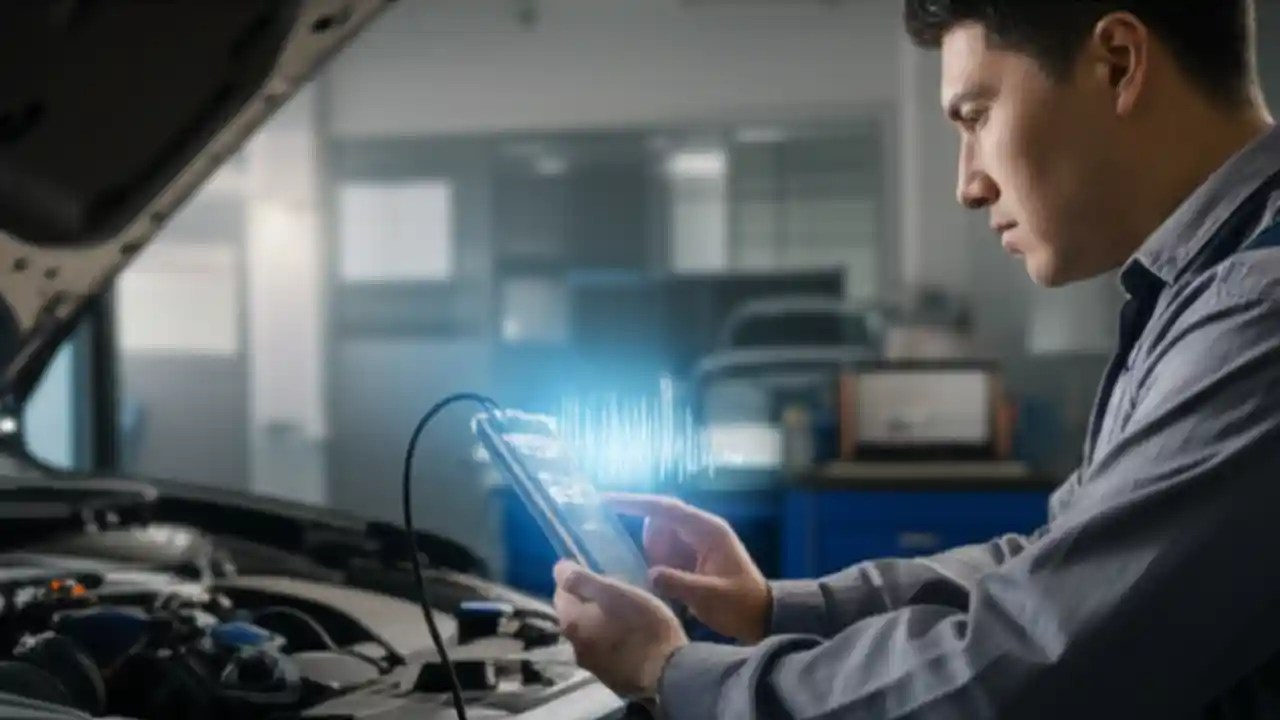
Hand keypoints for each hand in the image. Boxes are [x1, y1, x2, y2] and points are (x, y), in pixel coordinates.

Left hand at [553, 561, 687, 698]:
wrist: (665, 675)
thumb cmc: (641, 626)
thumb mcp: (613, 593)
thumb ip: (582, 580)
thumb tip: (557, 568)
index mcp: (571, 622)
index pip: (561, 592)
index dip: (577, 580)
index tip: (598, 573)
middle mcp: (574, 646)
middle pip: (575, 615)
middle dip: (588, 601)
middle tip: (614, 590)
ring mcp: (592, 665)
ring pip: (589, 634)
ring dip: (600, 622)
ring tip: (624, 611)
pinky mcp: (610, 677)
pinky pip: (604, 651)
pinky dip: (611, 639)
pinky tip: (630, 636)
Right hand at [607, 493, 770, 643]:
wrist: (761, 617)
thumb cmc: (740, 604)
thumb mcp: (710, 596)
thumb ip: (679, 583)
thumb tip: (650, 573)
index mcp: (708, 530)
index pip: (665, 508)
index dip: (635, 503)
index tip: (606, 500)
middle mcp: (700, 530)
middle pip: (660, 521)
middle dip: (651, 543)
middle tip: (660, 572)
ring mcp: (696, 542)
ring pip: (660, 538)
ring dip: (656, 557)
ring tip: (672, 583)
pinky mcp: (692, 556)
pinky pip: (666, 552)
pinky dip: (661, 565)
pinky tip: (669, 584)